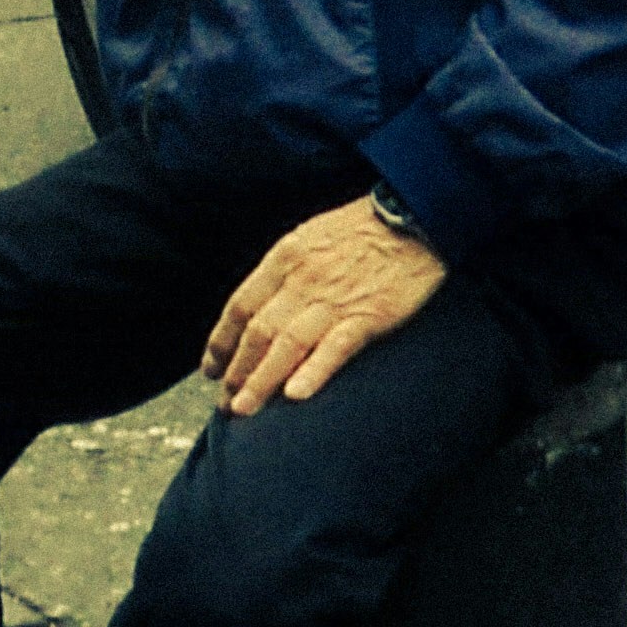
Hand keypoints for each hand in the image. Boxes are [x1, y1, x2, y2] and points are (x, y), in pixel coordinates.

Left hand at [202, 196, 446, 414]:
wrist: (414, 217)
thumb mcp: (311, 236)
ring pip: (288, 345)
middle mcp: (303, 279)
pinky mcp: (370, 315)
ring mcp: (335, 298)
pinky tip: (295, 395)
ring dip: (261, 380)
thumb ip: (284, 271)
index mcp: (285, 257)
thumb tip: (259, 310)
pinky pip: (335, 347)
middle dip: (236, 371)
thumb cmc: (363, 229)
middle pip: (258, 332)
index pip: (241, 306)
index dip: (221, 342)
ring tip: (243, 408)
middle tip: (226, 402)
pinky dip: (314, 371)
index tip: (211, 369)